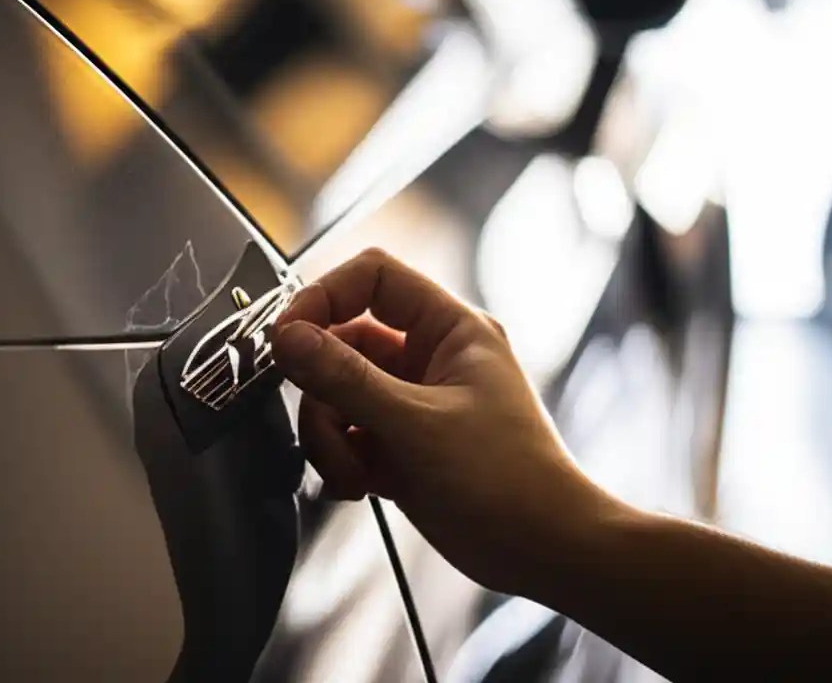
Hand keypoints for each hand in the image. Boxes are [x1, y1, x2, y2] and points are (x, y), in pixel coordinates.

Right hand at [271, 248, 623, 594]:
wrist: (544, 553)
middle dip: (324, 392)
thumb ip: (345, 378)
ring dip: (330, 437)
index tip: (287, 335)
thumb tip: (287, 337)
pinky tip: (359, 487)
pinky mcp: (401, 445)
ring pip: (337, 395)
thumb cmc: (509, 482)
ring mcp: (414, 402)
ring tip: (352, 474)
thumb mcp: (415, 424)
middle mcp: (431, 358)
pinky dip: (341, 461)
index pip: (374, 278)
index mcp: (452, 330)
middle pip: (342, 344)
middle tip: (325, 425)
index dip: (325, 296)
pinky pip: (346, 435)